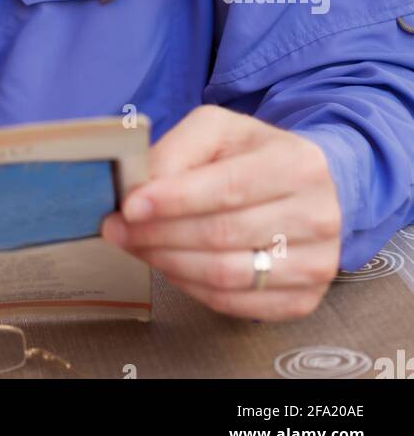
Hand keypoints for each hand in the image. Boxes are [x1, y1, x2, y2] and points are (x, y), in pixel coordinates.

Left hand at [101, 105, 341, 319]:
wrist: (313, 188)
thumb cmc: (254, 155)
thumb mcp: (219, 131)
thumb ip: (179, 149)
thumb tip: (141, 187)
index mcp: (297, 163)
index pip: (227, 188)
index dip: (174, 200)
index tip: (129, 206)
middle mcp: (317, 215)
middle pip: (222, 235)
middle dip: (159, 234)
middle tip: (118, 230)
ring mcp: (316, 264)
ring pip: (225, 276)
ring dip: (168, 263)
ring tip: (138, 246)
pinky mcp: (305, 300)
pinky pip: (235, 304)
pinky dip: (192, 288)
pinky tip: (170, 266)